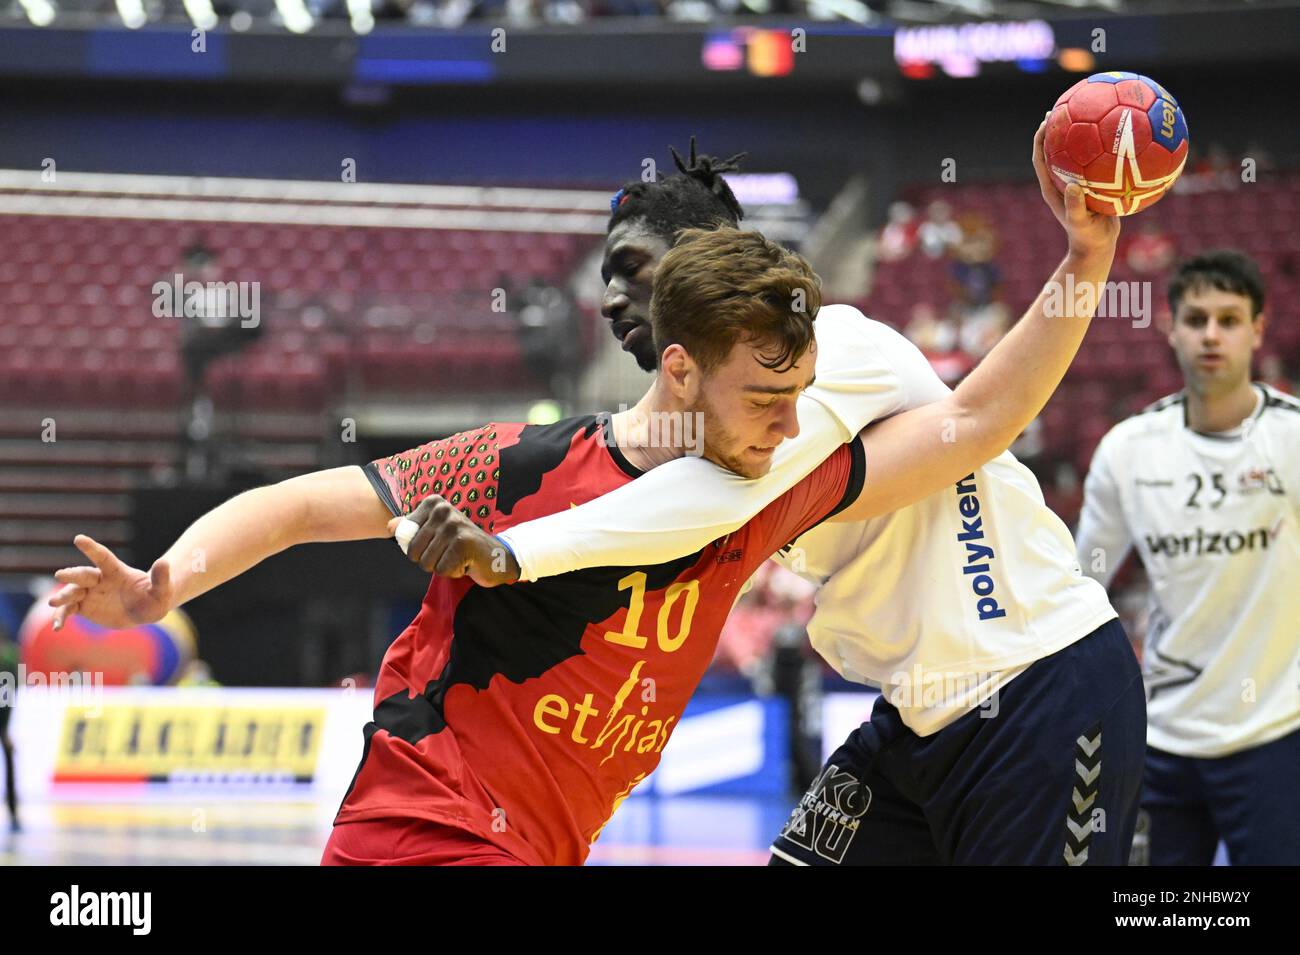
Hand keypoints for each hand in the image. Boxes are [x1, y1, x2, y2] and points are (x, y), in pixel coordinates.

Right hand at [47, 535, 173, 629]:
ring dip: (63, 596)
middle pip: (83, 574)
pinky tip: (56, 627)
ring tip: (53, 602)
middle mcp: (100, 580)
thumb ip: (161, 577)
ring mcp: (90, 593)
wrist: (146, 610)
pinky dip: (61, 617)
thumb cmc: (156, 597)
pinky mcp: (84, 607)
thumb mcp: (162, 590)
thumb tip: (164, 561)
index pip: (103, 557)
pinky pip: (69, 610)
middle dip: (72, 574)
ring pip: (72, 592)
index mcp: (116, 571)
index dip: (92, 548)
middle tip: (59, 575)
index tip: (78, 539)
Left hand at [387, 497, 519, 586]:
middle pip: (414, 552)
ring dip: (442, 567)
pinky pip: (442, 569)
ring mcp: (453, 525)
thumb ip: (411, 528)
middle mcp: (443, 509)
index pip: (405, 537)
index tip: (438, 543)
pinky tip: (466, 563)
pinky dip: (453, 572)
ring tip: (457, 557)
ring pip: (427, 563)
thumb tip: (389, 526)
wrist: (496, 556)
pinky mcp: (463, 543)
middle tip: (448, 553)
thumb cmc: (461, 545)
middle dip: (429, 561)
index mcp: (433, 503)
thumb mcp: (435, 532)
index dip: (419, 549)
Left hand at [1033, 113, 1120, 258]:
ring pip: (1080, 153)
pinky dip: (1108, 149)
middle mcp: (1063, 181)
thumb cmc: (1087, 237)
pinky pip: (1100, 162)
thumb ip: (1076, 206)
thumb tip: (1074, 186)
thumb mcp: (1081, 222)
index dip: (1041, 137)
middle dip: (1061, 126)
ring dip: (1085, 133)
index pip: (1040, 156)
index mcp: (1053, 187)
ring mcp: (1078, 182)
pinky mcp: (1093, 185)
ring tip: (1097, 112)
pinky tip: (1125, 138)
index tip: (1048, 118)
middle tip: (1068, 104)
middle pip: (1057, 148)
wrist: (1097, 247)